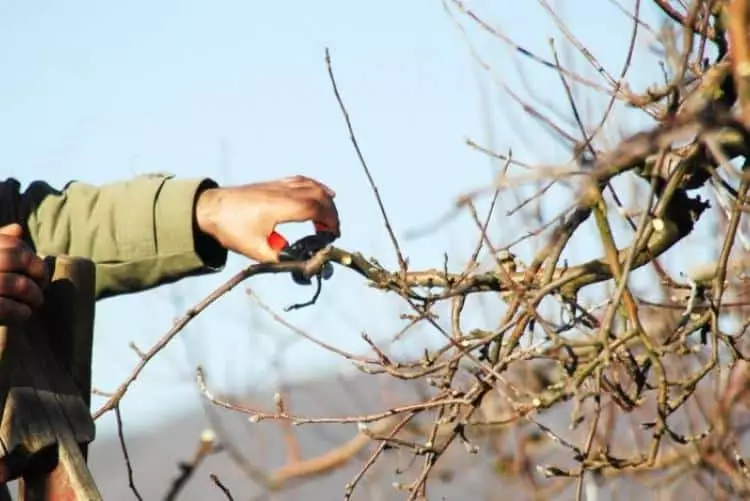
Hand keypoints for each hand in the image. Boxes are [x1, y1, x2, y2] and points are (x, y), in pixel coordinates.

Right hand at [0, 224, 48, 324]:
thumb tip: (17, 230)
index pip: (12, 245)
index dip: (31, 257)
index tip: (38, 270)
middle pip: (13, 259)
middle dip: (36, 272)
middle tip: (42, 285)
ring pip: (11, 283)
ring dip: (32, 294)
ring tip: (36, 301)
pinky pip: (3, 307)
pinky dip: (20, 311)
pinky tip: (25, 314)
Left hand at [195, 175, 340, 262]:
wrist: (209, 208)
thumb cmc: (230, 228)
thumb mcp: (257, 250)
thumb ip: (282, 258)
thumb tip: (302, 266)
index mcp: (280, 206)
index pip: (316, 208)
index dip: (330, 221)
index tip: (332, 235)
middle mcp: (282, 192)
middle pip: (319, 195)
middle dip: (331, 213)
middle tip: (331, 231)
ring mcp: (278, 185)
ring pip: (312, 186)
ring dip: (325, 201)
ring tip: (327, 219)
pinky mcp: (273, 184)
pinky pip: (302, 181)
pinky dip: (315, 188)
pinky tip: (320, 194)